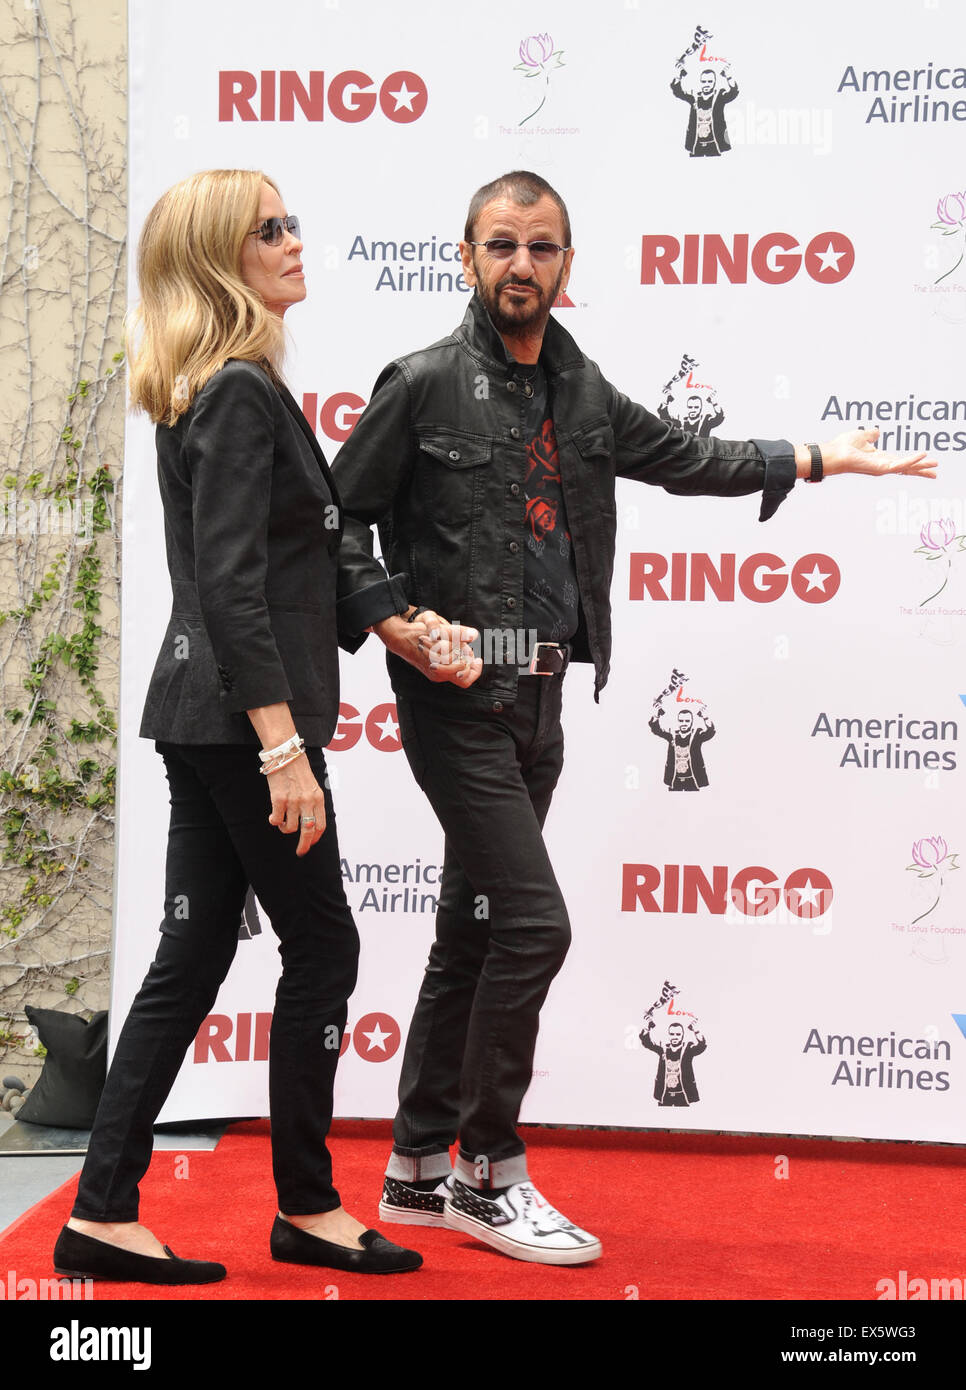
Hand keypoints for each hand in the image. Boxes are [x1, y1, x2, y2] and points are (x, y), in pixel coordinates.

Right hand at [265, 754, 325, 856]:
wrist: (285, 754)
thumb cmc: (297, 769)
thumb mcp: (311, 785)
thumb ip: (312, 802)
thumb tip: (308, 823)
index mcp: (318, 798)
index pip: (321, 825)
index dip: (316, 838)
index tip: (310, 844)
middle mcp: (308, 801)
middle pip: (308, 831)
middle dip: (304, 845)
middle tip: (300, 852)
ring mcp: (293, 801)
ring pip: (291, 828)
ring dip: (285, 828)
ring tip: (282, 821)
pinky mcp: (279, 800)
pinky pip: (276, 820)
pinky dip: (274, 822)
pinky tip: (273, 817)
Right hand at [373, 610, 482, 687]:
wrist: (399, 638)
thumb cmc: (418, 634)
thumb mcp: (439, 631)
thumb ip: (458, 634)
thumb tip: (474, 635)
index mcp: (440, 668)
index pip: (465, 676)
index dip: (474, 668)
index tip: (477, 657)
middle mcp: (438, 674)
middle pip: (462, 676)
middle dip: (468, 662)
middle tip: (468, 650)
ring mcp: (434, 673)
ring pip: (455, 672)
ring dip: (461, 660)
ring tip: (460, 647)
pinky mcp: (431, 670)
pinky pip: (448, 669)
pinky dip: (453, 660)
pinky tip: (452, 649)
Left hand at [815, 429, 937, 479]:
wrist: (834, 453)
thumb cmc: (843, 446)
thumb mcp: (862, 436)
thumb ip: (871, 435)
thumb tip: (877, 432)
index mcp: (879, 458)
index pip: (900, 461)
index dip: (913, 461)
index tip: (926, 460)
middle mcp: (882, 465)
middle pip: (907, 468)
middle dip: (921, 470)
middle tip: (935, 473)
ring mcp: (882, 468)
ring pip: (906, 468)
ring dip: (921, 466)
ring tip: (935, 466)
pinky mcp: (881, 468)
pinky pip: (900, 465)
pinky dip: (912, 460)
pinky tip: (923, 455)